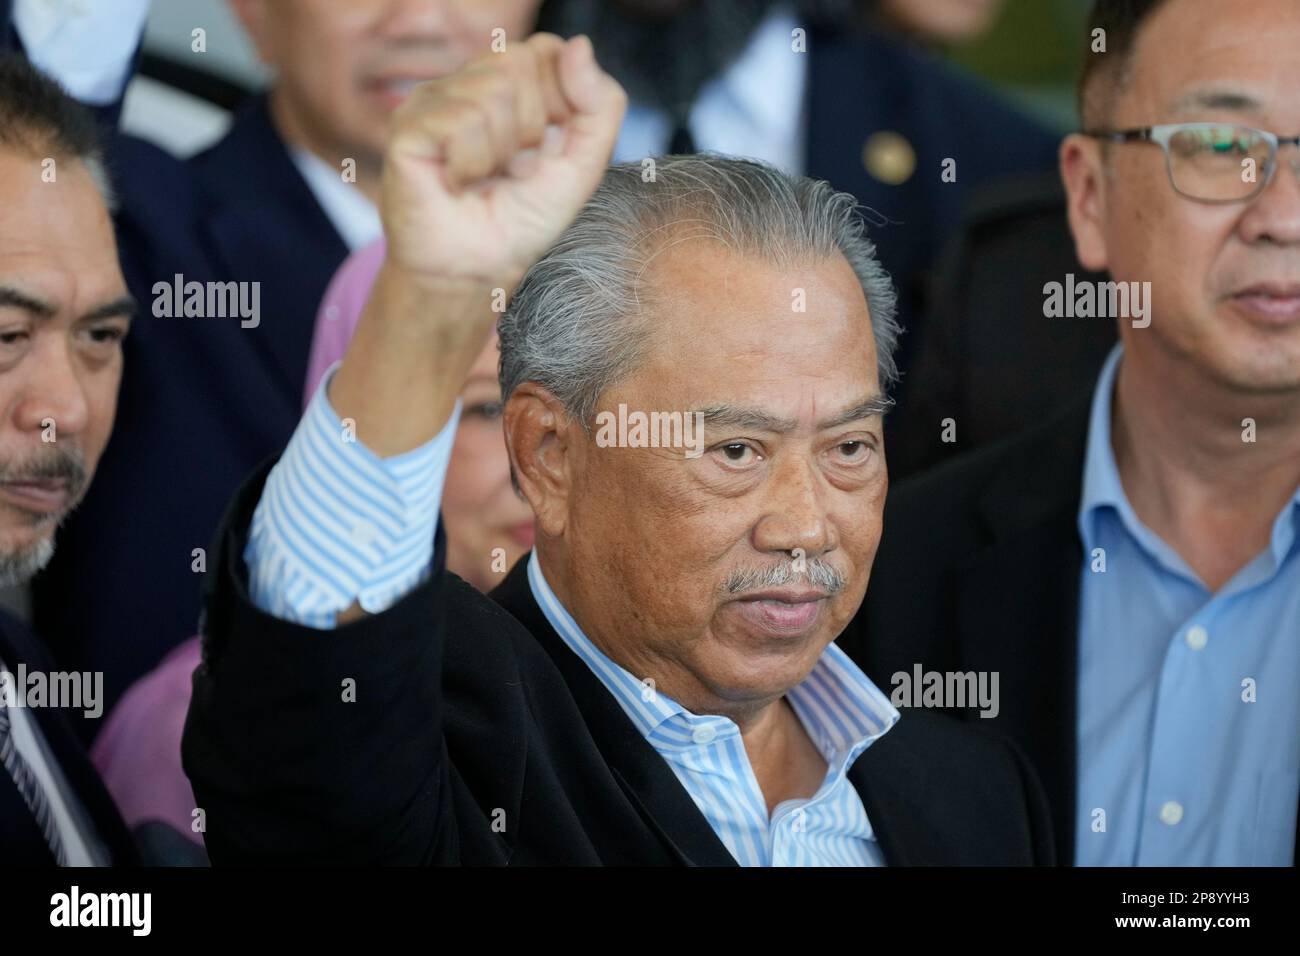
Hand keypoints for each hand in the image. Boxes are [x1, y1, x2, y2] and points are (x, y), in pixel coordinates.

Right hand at [380, 32, 626, 290]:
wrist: (478, 269)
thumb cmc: (523, 219)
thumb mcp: (583, 163)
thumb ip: (600, 105)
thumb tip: (578, 44)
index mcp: (510, 82)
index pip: (548, 50)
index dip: (560, 104)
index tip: (544, 150)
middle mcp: (469, 81)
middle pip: (520, 64)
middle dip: (532, 129)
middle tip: (513, 169)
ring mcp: (434, 99)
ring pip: (493, 92)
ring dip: (502, 152)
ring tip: (487, 179)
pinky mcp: (408, 125)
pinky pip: (461, 121)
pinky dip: (472, 164)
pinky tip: (457, 183)